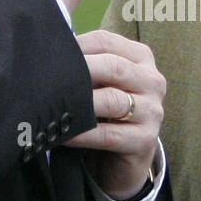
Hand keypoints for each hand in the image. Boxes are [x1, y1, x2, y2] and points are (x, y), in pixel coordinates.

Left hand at [62, 29, 164, 199]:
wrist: (123, 159)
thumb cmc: (105, 114)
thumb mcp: (100, 84)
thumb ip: (86, 65)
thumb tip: (47, 50)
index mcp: (141, 59)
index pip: (106, 41)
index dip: (76, 46)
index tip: (48, 54)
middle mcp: (152, 81)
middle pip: (112, 67)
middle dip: (78, 70)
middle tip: (47, 78)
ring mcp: (153, 111)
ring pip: (112, 100)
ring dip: (80, 103)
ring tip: (53, 105)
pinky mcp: (145, 140)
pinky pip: (109, 135)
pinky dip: (83, 134)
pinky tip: (64, 134)